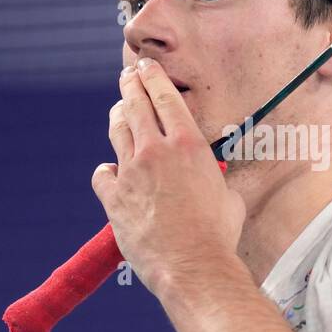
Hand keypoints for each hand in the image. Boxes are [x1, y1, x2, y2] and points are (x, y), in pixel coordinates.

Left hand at [92, 57, 246, 298]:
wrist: (194, 266)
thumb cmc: (218, 234)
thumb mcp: (228, 195)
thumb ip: (214, 178)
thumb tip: (216, 180)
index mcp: (188, 144)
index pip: (164, 96)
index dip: (152, 76)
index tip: (145, 65)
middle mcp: (156, 151)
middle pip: (135, 105)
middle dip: (129, 85)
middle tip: (127, 75)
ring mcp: (131, 173)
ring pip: (117, 132)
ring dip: (118, 117)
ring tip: (119, 111)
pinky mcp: (114, 198)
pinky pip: (103, 174)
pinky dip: (107, 171)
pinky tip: (110, 172)